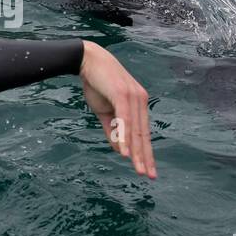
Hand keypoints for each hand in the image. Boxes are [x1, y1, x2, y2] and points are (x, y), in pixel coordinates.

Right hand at [78, 41, 155, 177]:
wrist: (87, 60)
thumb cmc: (97, 83)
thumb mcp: (104, 111)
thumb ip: (113, 130)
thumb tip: (121, 150)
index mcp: (138, 105)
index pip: (143, 133)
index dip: (146, 152)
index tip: (148, 170)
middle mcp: (140, 101)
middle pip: (143, 134)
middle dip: (146, 157)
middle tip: (149, 176)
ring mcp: (132, 97)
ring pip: (135, 130)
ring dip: (137, 152)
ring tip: (139, 170)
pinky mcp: (122, 95)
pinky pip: (125, 120)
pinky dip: (126, 137)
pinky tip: (126, 152)